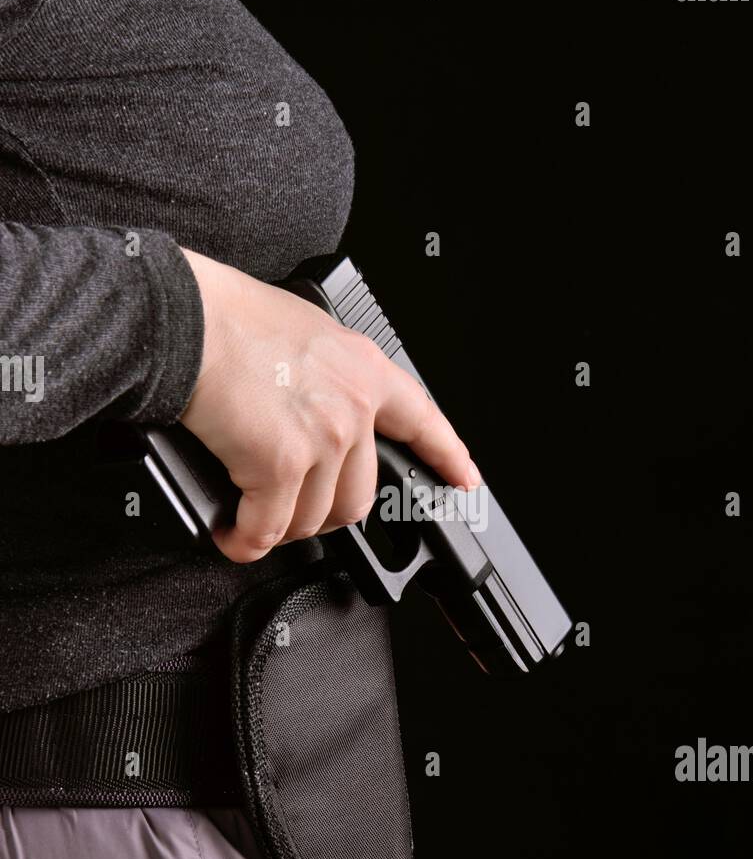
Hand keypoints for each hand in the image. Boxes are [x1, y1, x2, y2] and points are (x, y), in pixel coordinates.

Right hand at [178, 248, 479, 562]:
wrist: (182, 318)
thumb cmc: (223, 319)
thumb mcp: (303, 332)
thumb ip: (325, 379)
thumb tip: (310, 422)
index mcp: (363, 369)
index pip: (421, 420)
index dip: (446, 456)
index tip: (464, 481)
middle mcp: (353, 406)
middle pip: (359, 495)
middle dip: (323, 515)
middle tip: (291, 511)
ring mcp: (322, 438)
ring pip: (313, 518)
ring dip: (279, 529)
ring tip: (252, 520)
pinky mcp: (280, 465)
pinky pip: (268, 528)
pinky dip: (245, 540)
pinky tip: (232, 535)